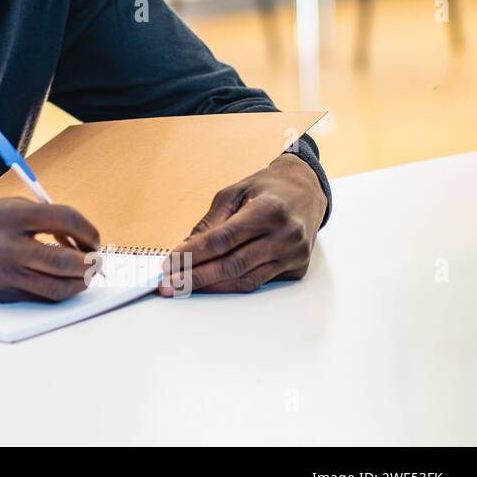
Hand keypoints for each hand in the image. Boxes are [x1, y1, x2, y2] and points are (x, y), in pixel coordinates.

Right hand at [0, 197, 100, 301]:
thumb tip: (69, 229)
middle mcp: (8, 244)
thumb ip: (31, 214)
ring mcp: (3, 273)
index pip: (66, 218)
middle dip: (89, 264)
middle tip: (94, 261)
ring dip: (77, 283)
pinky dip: (53, 292)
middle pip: (68, 261)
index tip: (92, 237)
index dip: (87, 230)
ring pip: (57, 287)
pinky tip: (54, 283)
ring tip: (80, 276)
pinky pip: (37, 297)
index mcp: (9, 215)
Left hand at [158, 153, 326, 295]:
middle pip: (233, 265)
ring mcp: (294, 255)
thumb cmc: (267, 188)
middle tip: (170, 285)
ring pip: (246, 280)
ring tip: (184, 288)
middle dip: (197, 277)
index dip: (193, 254)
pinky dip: (232, 284)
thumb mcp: (233, 193)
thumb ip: (210, 222)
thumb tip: (185, 249)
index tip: (169, 263)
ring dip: (212, 286)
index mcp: (268, 210)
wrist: (308, 190)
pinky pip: (258, 282)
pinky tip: (212, 284)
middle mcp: (285, 236)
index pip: (222, 240)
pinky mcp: (297, 269)